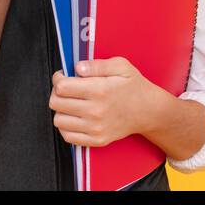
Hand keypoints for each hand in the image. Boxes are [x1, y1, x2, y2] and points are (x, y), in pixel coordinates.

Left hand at [49, 58, 169, 146]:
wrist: (148, 111)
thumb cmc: (134, 87)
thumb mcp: (121, 66)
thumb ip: (97, 65)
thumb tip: (77, 68)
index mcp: (100, 90)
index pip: (62, 87)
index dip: (58, 79)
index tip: (63, 76)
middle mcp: (96, 111)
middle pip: (56, 103)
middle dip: (57, 92)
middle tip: (66, 88)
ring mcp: (95, 128)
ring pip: (58, 120)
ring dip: (61, 110)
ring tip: (71, 103)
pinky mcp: (96, 140)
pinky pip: (67, 136)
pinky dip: (66, 126)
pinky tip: (75, 116)